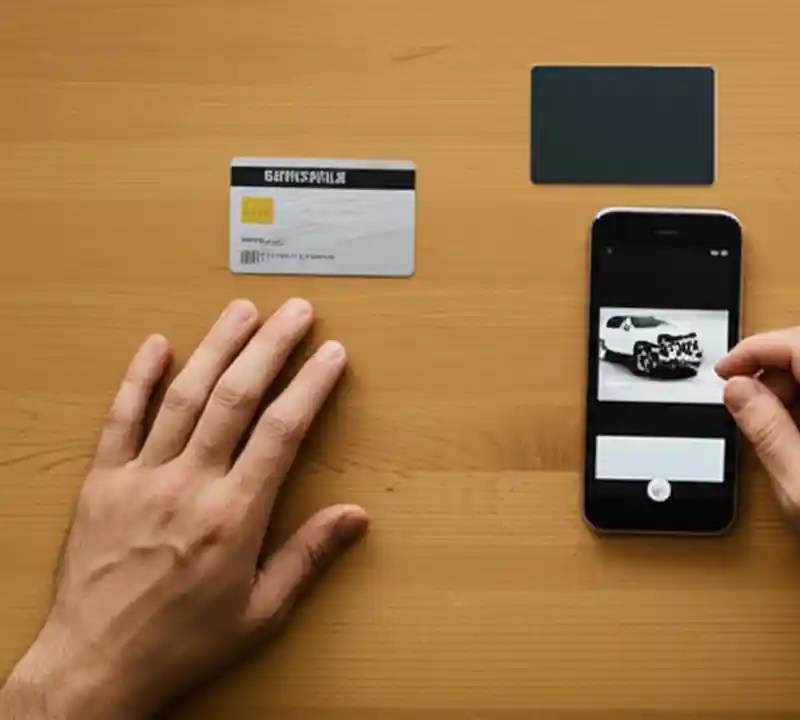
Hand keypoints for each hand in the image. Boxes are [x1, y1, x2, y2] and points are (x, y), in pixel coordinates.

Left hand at [0, 299, 368, 718]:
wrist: (96, 666)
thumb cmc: (184, 644)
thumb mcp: (261, 612)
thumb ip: (307, 556)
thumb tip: (356, 516)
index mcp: (234, 516)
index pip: (281, 432)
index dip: (310, 386)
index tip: (331, 354)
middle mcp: (188, 486)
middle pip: (236, 399)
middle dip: (270, 348)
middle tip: (296, 311)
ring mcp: (140, 480)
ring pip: (183, 397)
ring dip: (215, 348)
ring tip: (241, 311)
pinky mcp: (101, 485)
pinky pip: (120, 420)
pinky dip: (137, 379)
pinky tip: (157, 346)